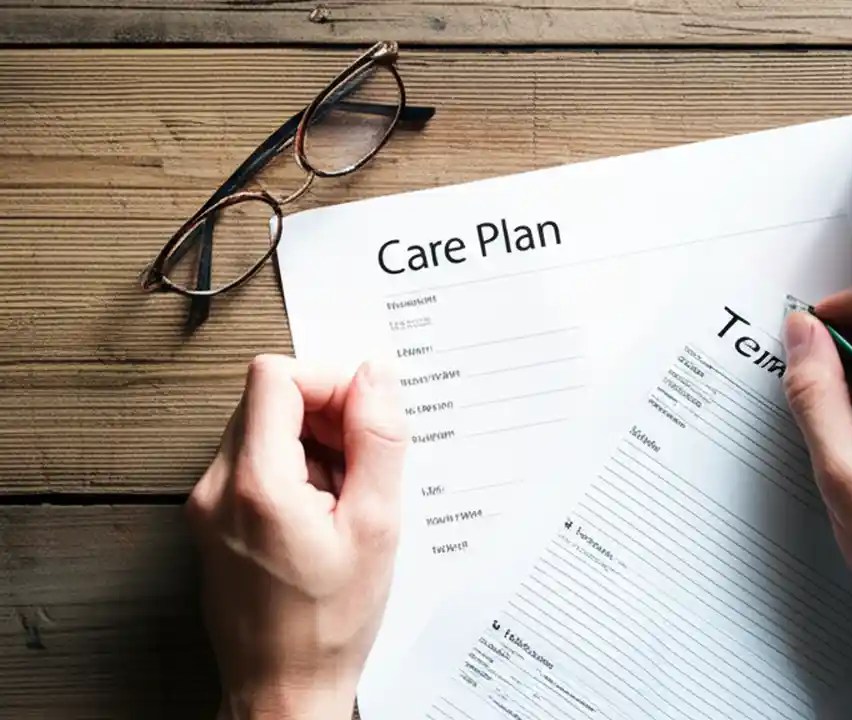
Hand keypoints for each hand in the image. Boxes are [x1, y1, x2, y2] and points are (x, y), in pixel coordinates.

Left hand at [186, 355, 406, 719]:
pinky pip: (253, 465)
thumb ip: (378, 441)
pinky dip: (294, 472)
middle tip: (363, 463)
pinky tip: (325, 516)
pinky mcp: (212, 521)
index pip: (276, 376)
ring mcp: (208, 506)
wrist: (284, 689)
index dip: (329, 381)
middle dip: (325, 416)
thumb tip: (376, 378)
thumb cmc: (328, 625)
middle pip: (268, 400)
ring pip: (261, 430)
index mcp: (255, 484)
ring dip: (312, 446)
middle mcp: (217, 488)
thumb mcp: (376, 526)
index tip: (363, 414)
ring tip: (345, 498)